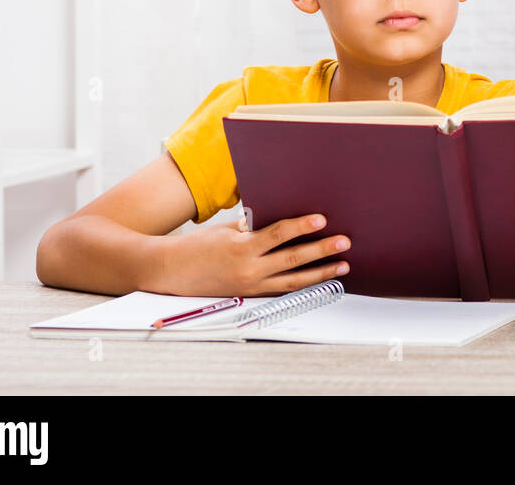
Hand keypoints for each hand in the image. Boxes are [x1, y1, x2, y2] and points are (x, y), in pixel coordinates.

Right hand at [152, 213, 351, 296]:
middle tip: (344, 243)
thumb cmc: (196, 246)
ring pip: (293, 281)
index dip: (302, 226)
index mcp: (241, 248)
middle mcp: (248, 270)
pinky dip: (301, 284)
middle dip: (321, 251)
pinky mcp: (251, 295)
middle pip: (293, 259)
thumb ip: (253, 227)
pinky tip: (318, 279)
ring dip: (320, 273)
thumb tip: (280, 222)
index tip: (322, 220)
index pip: (278, 234)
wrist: (170, 271)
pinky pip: (281, 290)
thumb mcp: (225, 230)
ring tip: (342, 266)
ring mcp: (251, 286)